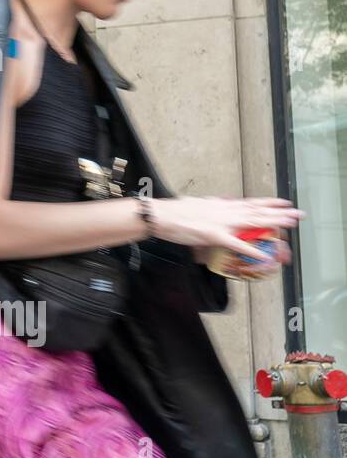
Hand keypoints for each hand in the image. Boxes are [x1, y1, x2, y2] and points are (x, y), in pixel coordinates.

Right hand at [151, 198, 302, 263]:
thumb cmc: (174, 212)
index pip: (251, 202)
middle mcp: (225, 211)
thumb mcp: (198, 204)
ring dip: (273, 223)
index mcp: (221, 204)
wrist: (160, 215)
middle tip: (298, 213)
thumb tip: (222, 204)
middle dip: (279, 212)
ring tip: (290, 225)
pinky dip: (250, 249)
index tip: (285, 202)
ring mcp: (220, 223)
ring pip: (252, 222)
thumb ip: (213, 206)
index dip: (269, 202)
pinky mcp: (213, 235)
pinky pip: (236, 244)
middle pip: (257, 210)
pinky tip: (263, 254)